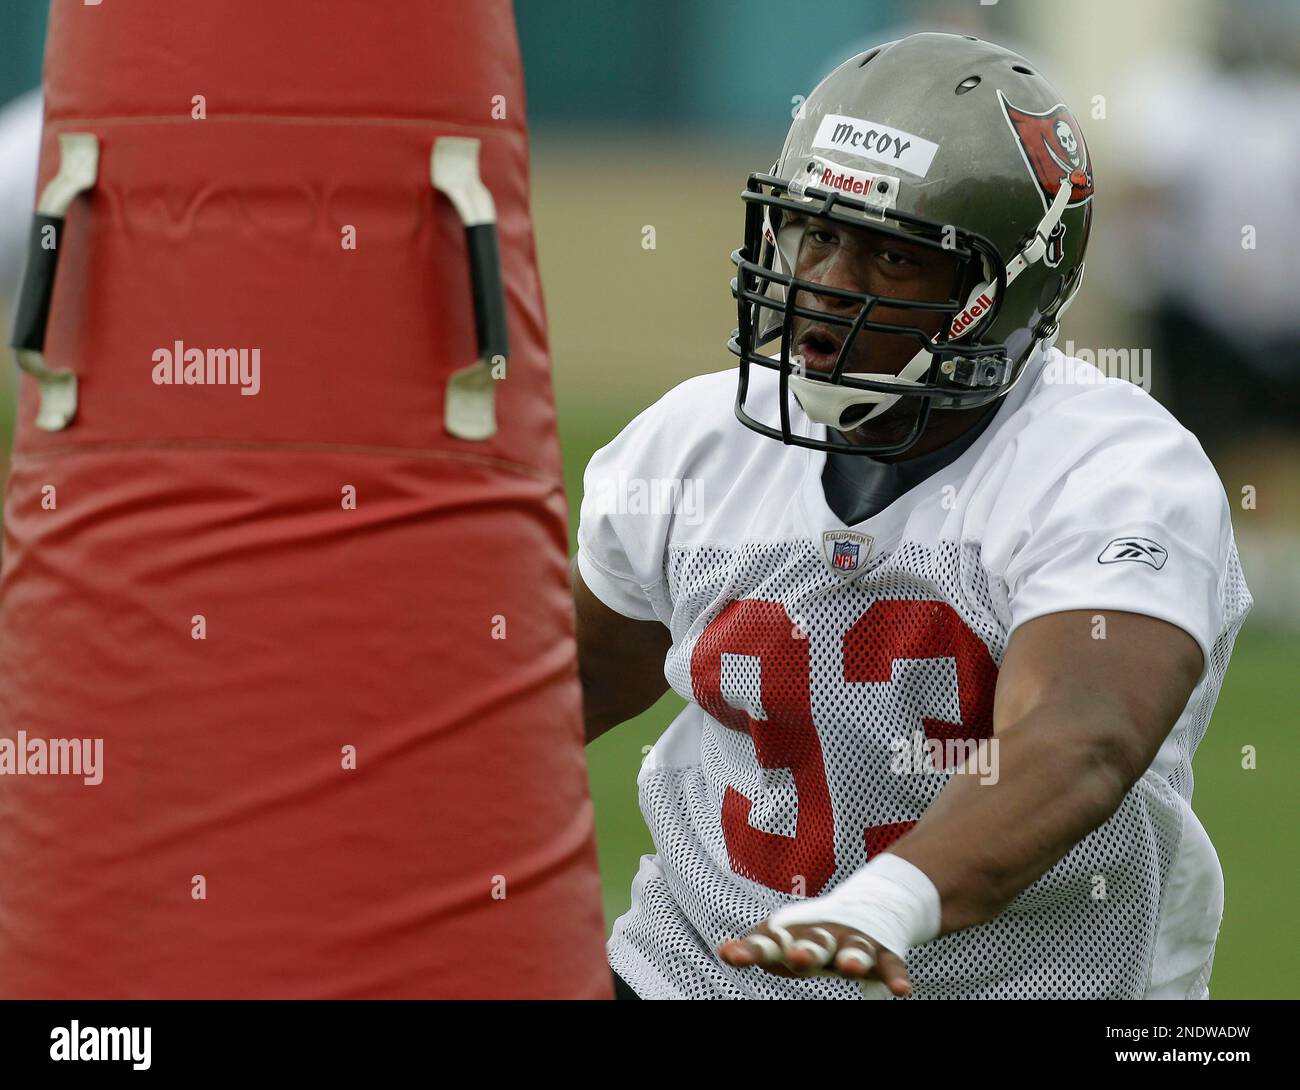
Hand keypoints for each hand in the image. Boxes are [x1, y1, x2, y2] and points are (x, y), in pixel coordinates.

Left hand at [718, 919, 912, 994]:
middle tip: (797, 957)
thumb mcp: (786, 941)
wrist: (868, 904)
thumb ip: (758, 948)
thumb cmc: (813, 934)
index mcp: (795, 935)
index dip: (750, 949)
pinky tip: (903, 991)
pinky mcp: (883, 952)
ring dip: (853, 958)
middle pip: (814, 944)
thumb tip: (724, 949)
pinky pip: (891, 965)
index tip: (730, 955)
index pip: (769, 943)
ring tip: (850, 968)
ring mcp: (855, 942)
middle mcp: (825, 936)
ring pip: (855, 950)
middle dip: (805, 951)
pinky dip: (896, 977)